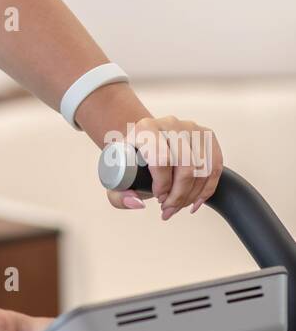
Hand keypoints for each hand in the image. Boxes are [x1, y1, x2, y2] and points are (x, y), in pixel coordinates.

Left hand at [106, 115, 223, 219]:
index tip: (158, 198)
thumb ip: (119, 196)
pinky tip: (195, 202)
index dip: (162, 184)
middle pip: (185, 165)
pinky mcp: (206, 135)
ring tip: (177, 205)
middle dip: (179, 194)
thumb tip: (137, 202)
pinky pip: (215, 167)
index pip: (162, 159)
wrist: (144, 141)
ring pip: (202, 169)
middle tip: (168, 206)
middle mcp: (170, 123)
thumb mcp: (116, 177)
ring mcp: (191, 127)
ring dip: (191, 196)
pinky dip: (207, 190)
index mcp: (145, 128)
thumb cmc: (130, 160)